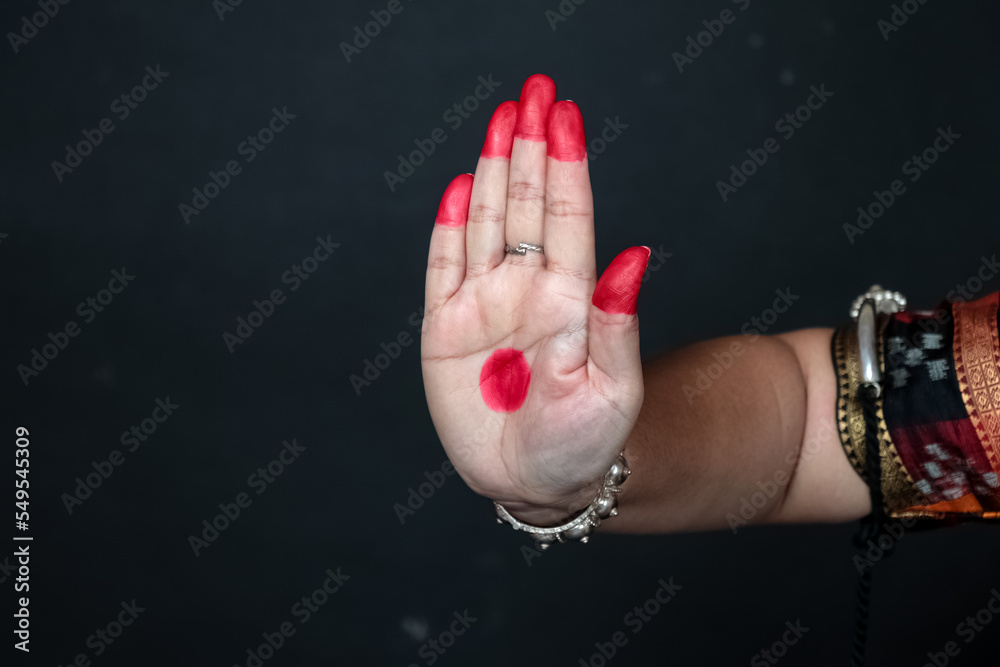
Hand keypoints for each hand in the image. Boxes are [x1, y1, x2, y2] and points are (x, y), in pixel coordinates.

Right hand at [420, 74, 649, 524]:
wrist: (536, 482)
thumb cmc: (584, 441)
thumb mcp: (610, 391)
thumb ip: (616, 325)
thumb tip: (635, 257)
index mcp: (571, 299)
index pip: (567, 217)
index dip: (566, 165)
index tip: (566, 115)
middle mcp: (528, 288)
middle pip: (527, 204)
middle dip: (532, 146)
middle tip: (535, 92)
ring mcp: (485, 303)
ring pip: (488, 220)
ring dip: (493, 169)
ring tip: (502, 118)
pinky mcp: (444, 327)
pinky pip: (443, 265)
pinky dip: (448, 225)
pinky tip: (459, 185)